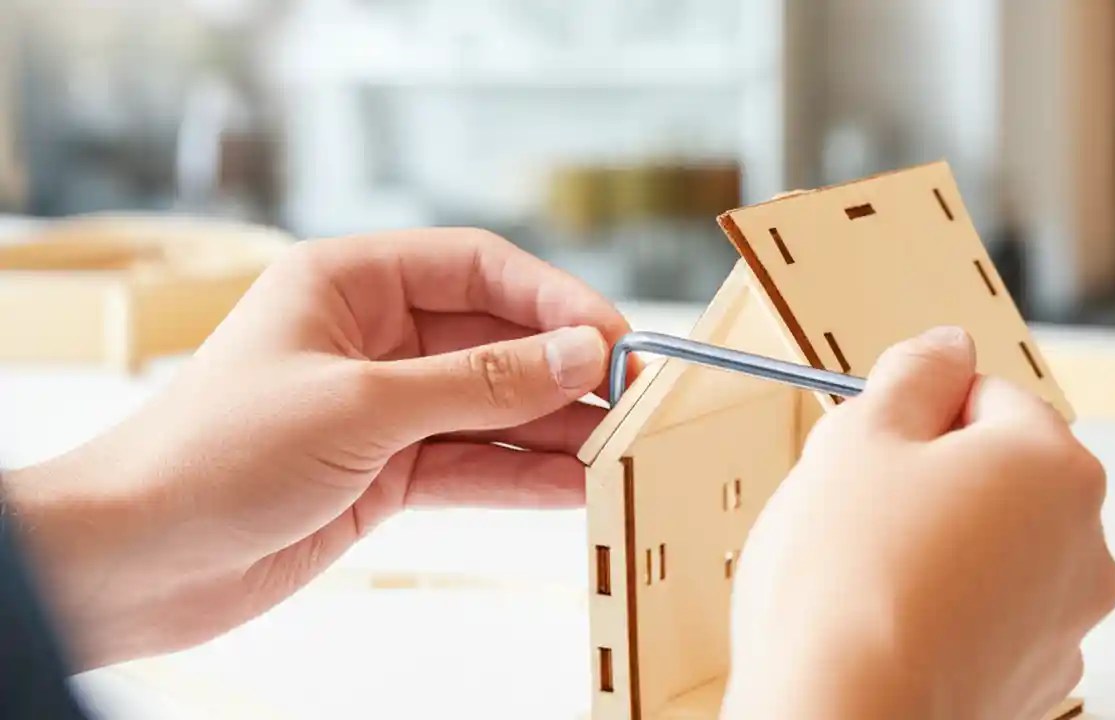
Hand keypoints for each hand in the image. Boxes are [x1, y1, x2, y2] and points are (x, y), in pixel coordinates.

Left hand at [3, 229, 632, 667]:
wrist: (135, 562)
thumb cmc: (213, 456)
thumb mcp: (360, 405)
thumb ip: (479, 382)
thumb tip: (578, 354)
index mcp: (349, 284)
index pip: (478, 267)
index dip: (552, 298)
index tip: (612, 336)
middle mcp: (372, 338)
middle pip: (494, 339)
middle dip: (563, 369)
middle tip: (633, 399)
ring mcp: (383, 408)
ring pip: (491, 407)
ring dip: (553, 428)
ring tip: (620, 447)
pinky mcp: (385, 471)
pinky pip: (472, 463)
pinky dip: (522, 475)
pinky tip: (575, 485)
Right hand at [722, 327, 1114, 719]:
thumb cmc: (845, 585)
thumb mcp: (858, 436)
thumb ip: (912, 373)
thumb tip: (945, 345)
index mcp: (1053, 465)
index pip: (986, 394)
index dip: (914, 414)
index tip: (872, 445)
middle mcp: (1083, 543)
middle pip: (995, 473)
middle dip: (927, 480)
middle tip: (858, 512)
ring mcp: (1063, 621)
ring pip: (988, 547)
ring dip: (936, 546)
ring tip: (866, 577)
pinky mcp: (1031, 680)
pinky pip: (986, 615)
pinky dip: (944, 610)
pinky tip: (888, 624)